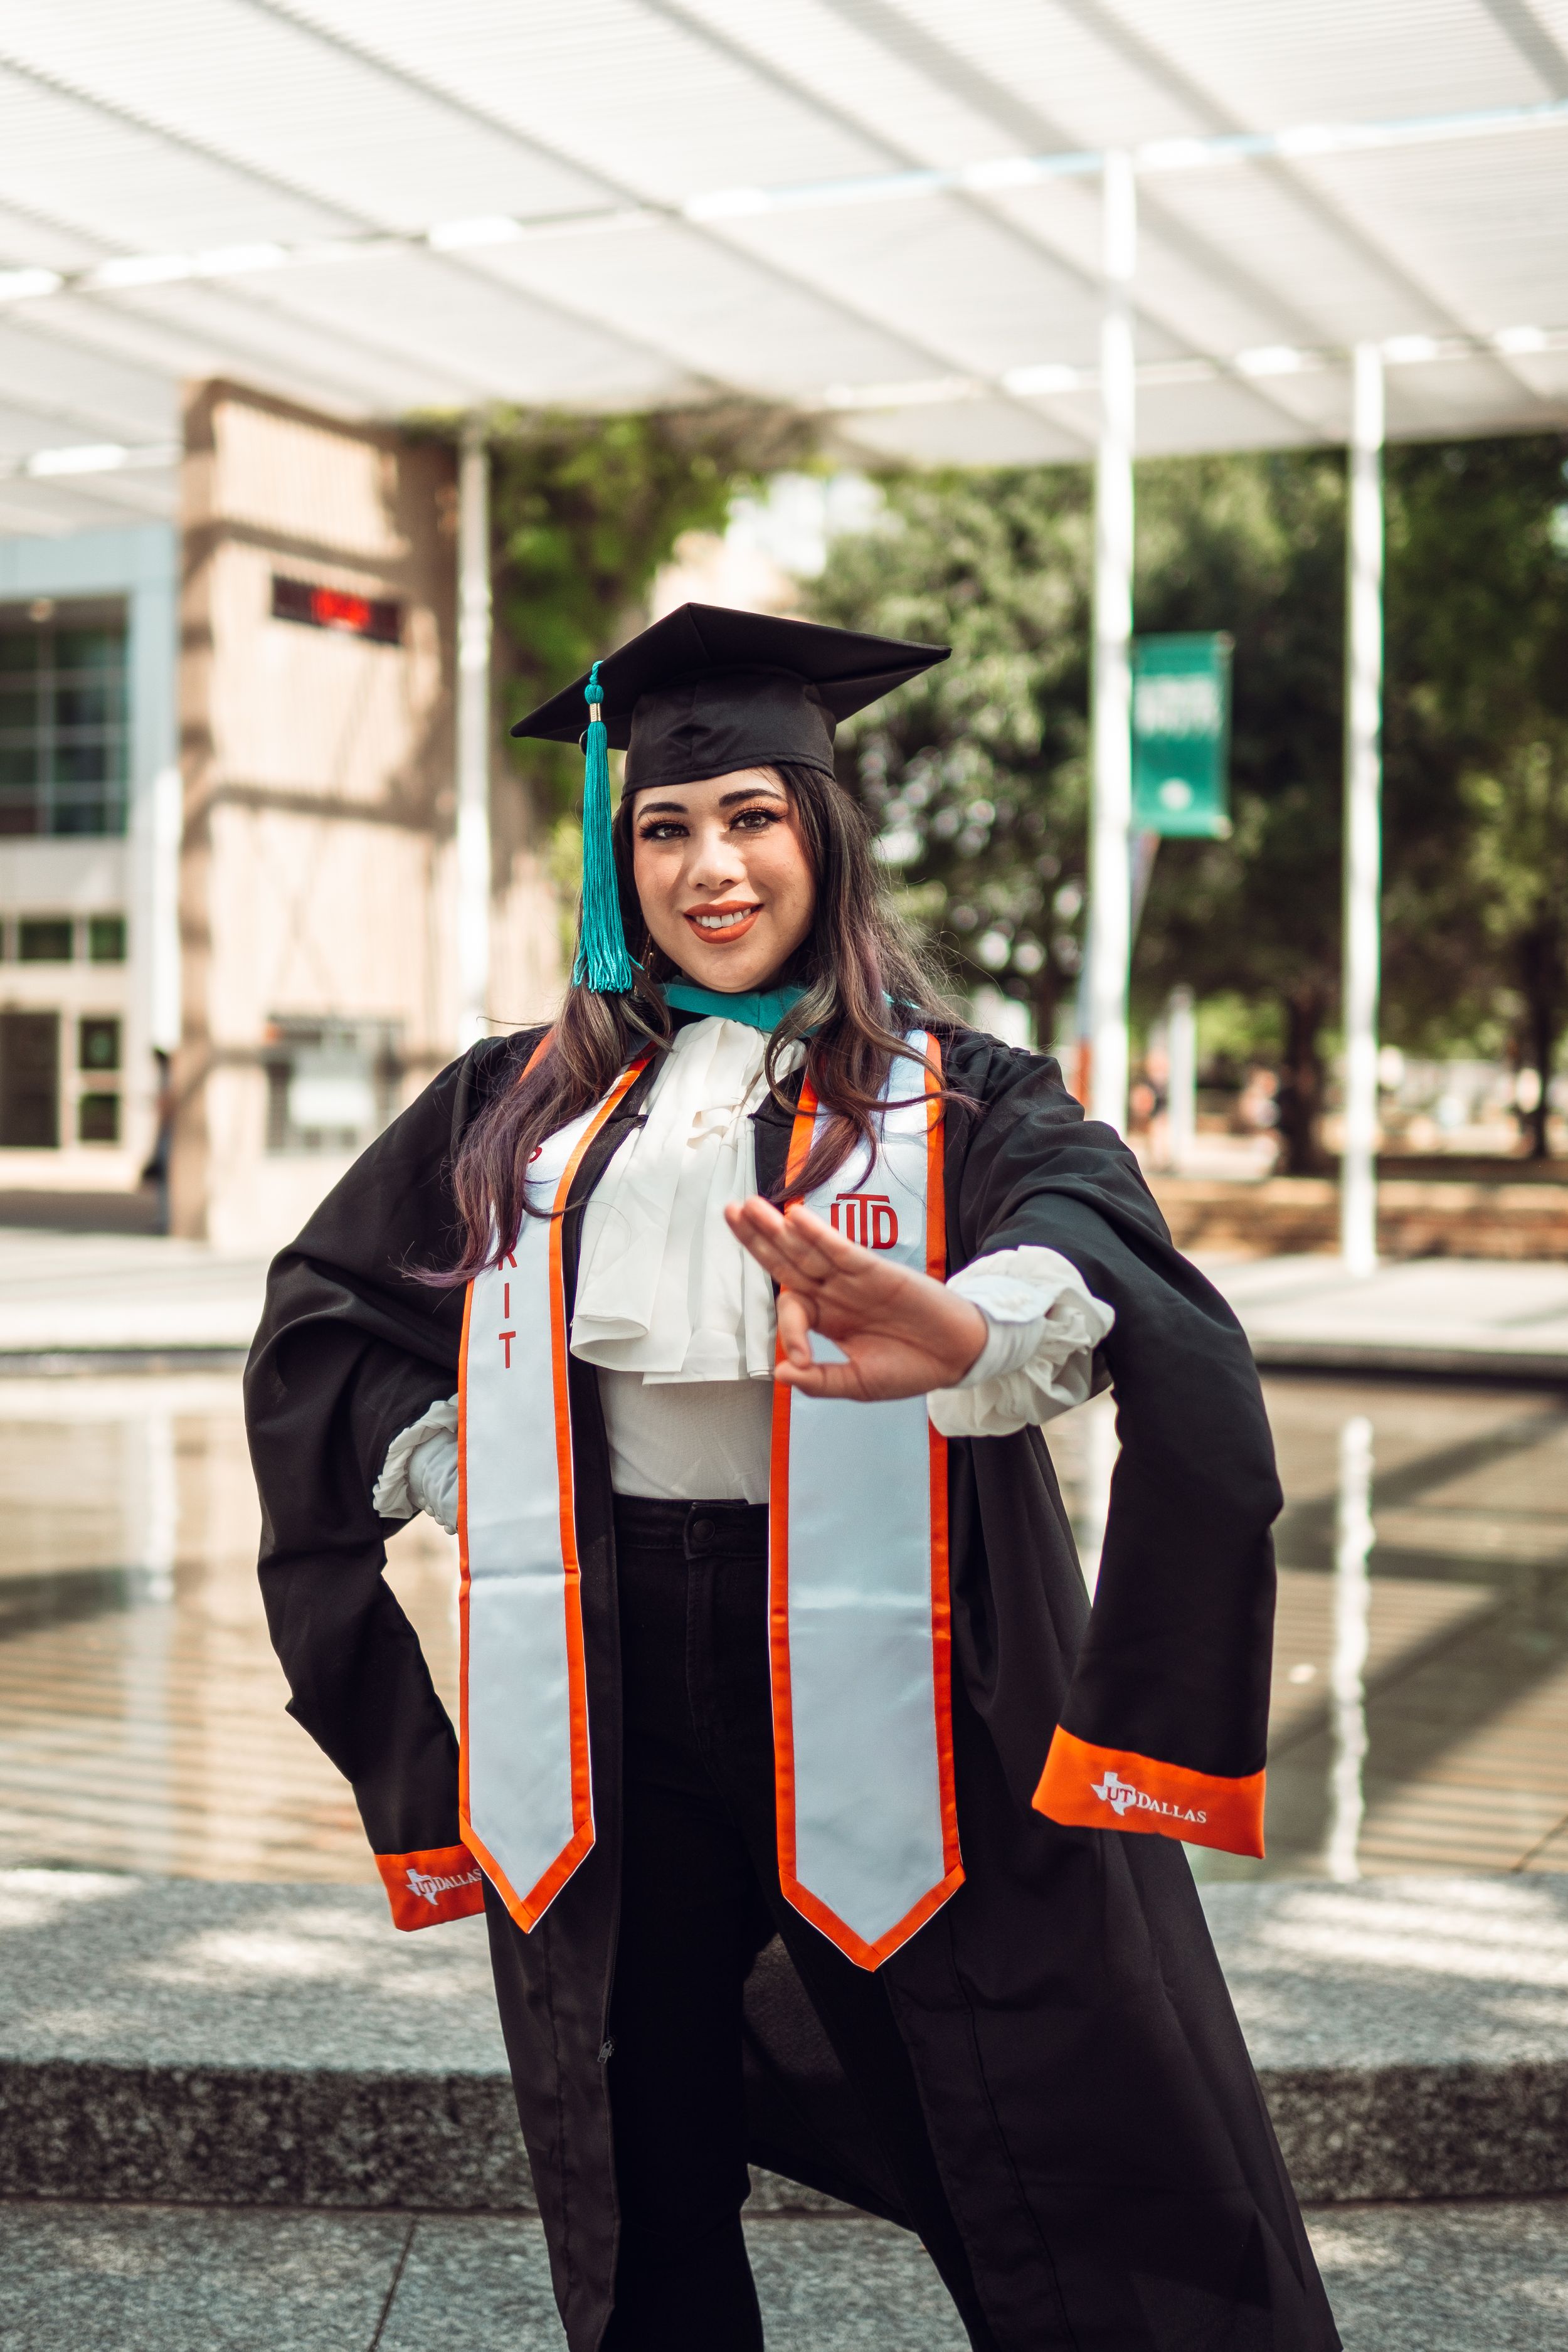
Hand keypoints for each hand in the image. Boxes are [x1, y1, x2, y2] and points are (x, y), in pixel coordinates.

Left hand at [724, 1196, 986, 1401]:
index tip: (801, 1359)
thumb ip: (819, 1380)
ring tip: (749, 1207)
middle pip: (788, 1260)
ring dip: (778, 1228)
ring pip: (808, 1249)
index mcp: (827, 1318)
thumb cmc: (910, 1368)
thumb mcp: (857, 1384)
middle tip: (729, 1213)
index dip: (787, 1331)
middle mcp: (835, 1292)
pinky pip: (842, 1251)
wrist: (957, 1357)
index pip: (792, 1309)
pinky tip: (797, 1219)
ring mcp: (854, 1279)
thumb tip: (782, 1373)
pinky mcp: (877, 1271)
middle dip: (758, 1239)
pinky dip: (821, 1235)